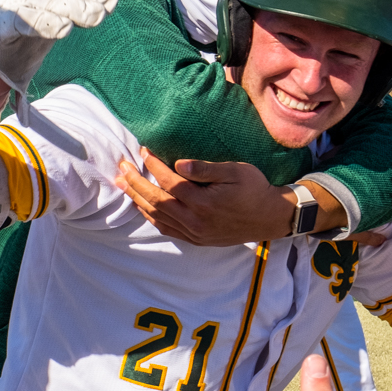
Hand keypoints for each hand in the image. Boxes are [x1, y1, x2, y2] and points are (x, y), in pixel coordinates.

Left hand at [115, 149, 288, 245]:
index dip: (154, 166)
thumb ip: (206, 169)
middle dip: (135, 182)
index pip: (169, 182)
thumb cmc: (254, 189)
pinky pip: (166, 228)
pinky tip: (141, 205)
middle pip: (156, 201)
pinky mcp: (196, 239)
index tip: (143, 151)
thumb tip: (179, 164)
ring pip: (157, 216)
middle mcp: (195, 220)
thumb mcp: (236, 171)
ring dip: (137, 199)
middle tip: (121, 167)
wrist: (270, 218)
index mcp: (204, 202)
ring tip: (122, 184)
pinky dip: (151, 216)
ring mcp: (194, 233)